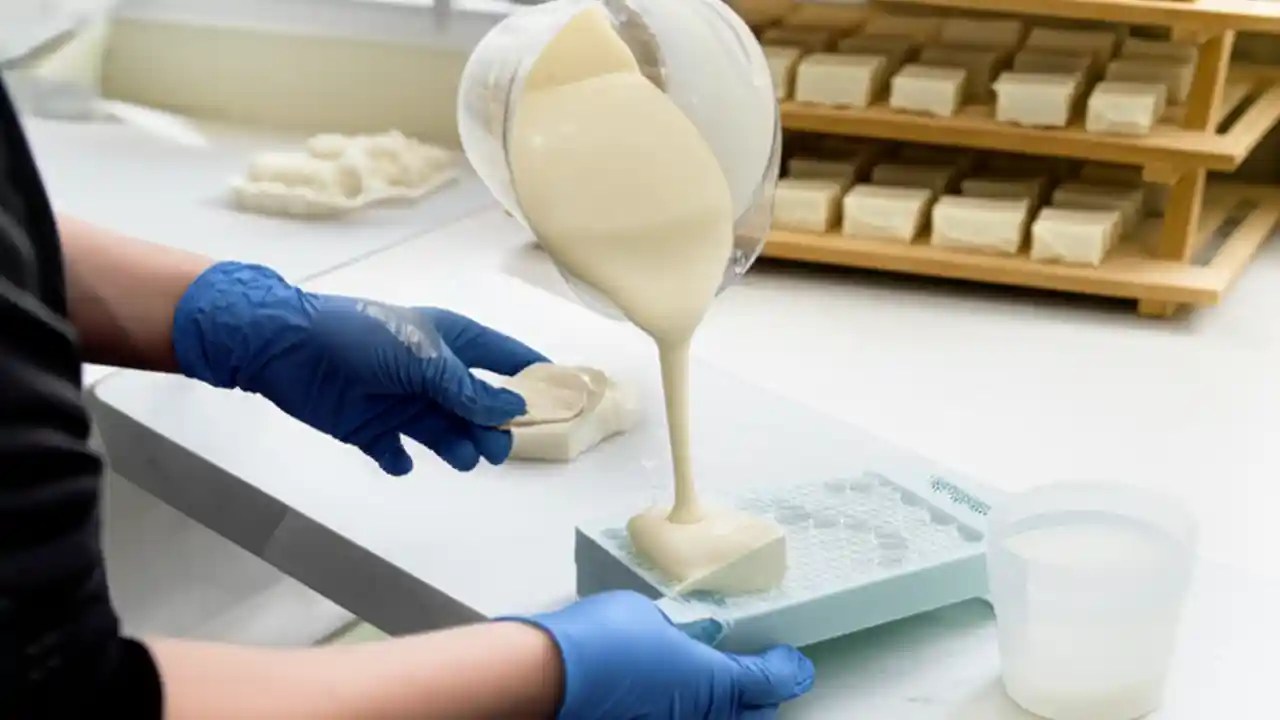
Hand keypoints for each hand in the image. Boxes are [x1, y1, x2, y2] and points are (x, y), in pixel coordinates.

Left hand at [172, 262, 547, 474]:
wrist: (287, 348)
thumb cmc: (362, 338)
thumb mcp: (423, 357)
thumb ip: (467, 388)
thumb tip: (513, 409)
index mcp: (449, 341)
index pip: (503, 357)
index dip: (531, 375)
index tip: (561, 399)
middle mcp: (431, 373)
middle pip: (477, 406)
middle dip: (492, 428)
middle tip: (494, 449)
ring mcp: (402, 401)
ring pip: (445, 432)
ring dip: (457, 446)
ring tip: (460, 457)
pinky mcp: (371, 427)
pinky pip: (397, 452)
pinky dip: (401, 460)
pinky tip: (400, 459)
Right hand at [516, 591, 814, 719]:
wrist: (546, 679)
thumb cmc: (599, 642)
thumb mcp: (649, 617)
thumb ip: (682, 630)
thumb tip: (697, 634)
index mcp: (714, 682)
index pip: (772, 681)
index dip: (789, 670)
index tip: (793, 662)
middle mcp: (700, 716)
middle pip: (755, 717)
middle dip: (762, 698)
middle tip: (763, 676)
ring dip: (725, 708)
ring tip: (719, 686)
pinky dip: (690, 709)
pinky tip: (678, 694)